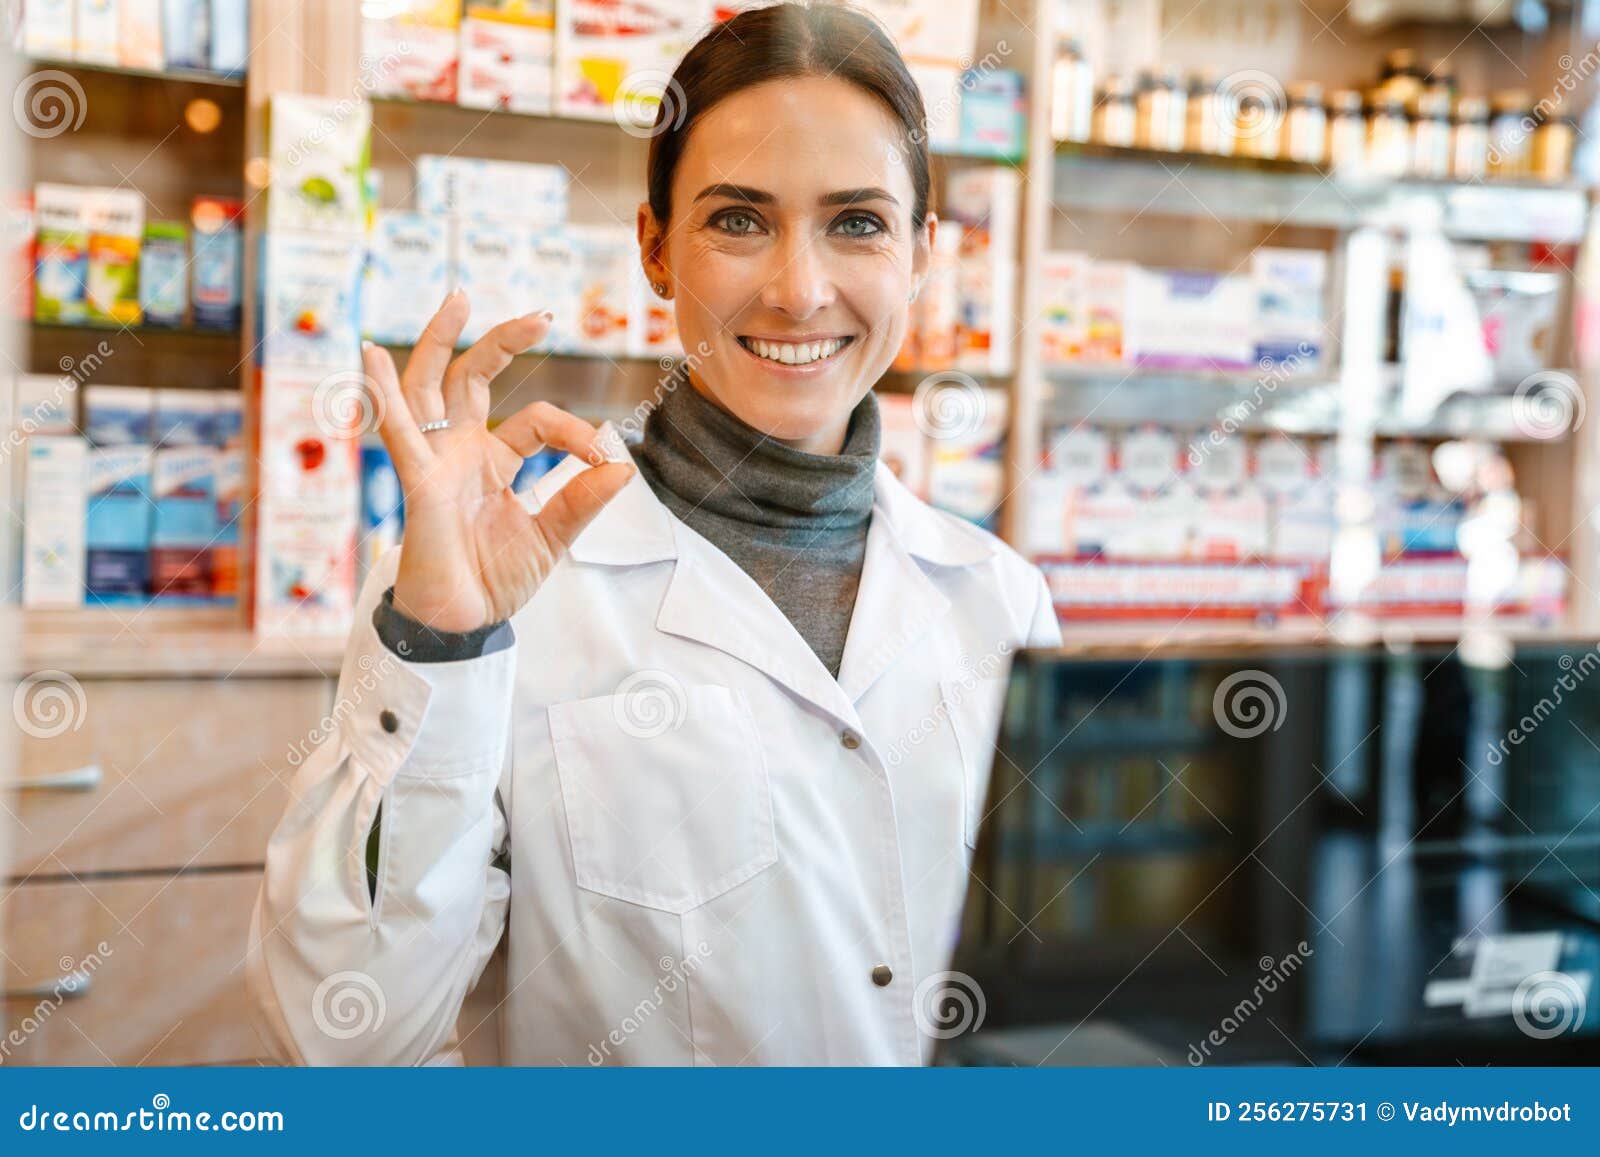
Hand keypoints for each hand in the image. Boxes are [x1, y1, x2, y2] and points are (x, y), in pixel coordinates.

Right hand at [363, 290, 634, 633]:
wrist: (461, 626)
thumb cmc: (493, 581)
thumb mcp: (551, 536)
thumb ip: (582, 500)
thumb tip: (622, 466)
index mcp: (490, 461)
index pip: (535, 422)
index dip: (573, 430)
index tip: (602, 455)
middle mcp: (458, 452)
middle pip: (470, 378)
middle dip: (501, 341)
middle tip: (541, 315)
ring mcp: (434, 463)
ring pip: (428, 387)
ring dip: (439, 340)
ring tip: (459, 298)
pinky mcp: (416, 483)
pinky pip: (396, 432)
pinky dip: (383, 393)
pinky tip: (371, 356)